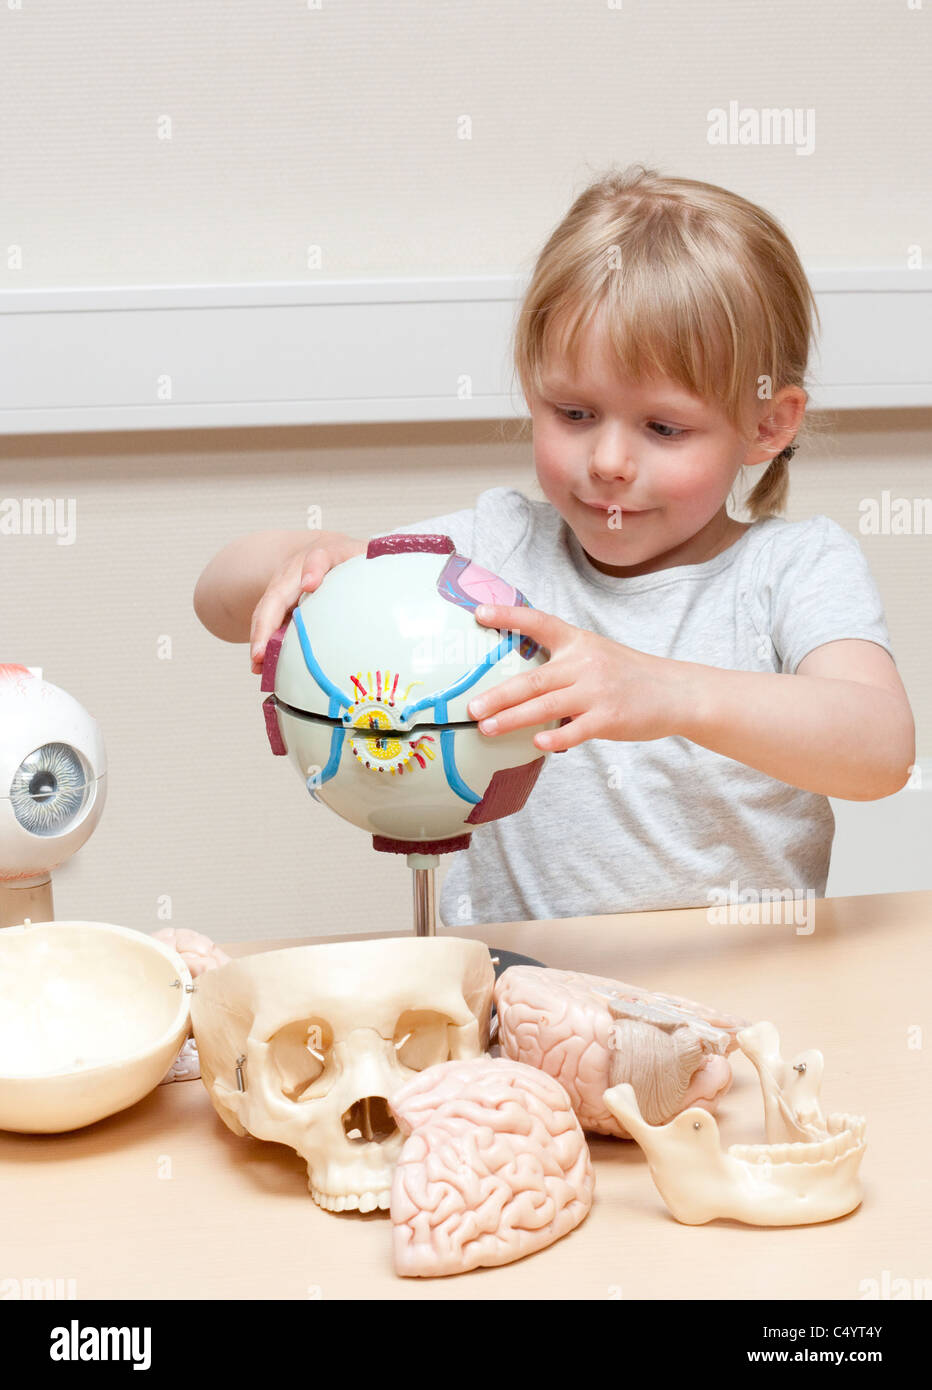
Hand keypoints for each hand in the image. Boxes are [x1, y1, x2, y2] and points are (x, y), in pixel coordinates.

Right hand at [249, 534, 366, 674]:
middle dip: (267, 622)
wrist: (325, 551)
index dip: (313, 570)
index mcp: (322, 556)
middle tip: (262, 650)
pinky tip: (260, 667)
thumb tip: (392, 574)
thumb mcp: (363, 556)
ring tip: (257, 664)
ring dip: (259, 638)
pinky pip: (266, 625)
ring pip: (265, 612)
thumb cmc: (347, 559)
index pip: (318, 558)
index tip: (310, 584)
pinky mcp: (278, 606)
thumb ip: (372, 561)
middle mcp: (294, 572)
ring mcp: (282, 590)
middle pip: (277, 595)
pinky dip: (262, 645)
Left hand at [465, 604, 693, 748]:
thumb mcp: (595, 654)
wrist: (674, 692)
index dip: (508, 616)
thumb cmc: (627, 675)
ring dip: (512, 719)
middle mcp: (584, 663)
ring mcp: (596, 691)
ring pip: (545, 706)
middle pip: (532, 679)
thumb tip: (516, 685)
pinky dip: (554, 738)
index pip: (538, 623)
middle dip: (498, 695)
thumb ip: (561, 664)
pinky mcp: (609, 718)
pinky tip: (536, 744)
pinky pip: (575, 730)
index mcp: (577, 642)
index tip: (478, 614)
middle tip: (471, 707)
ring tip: (486, 728)